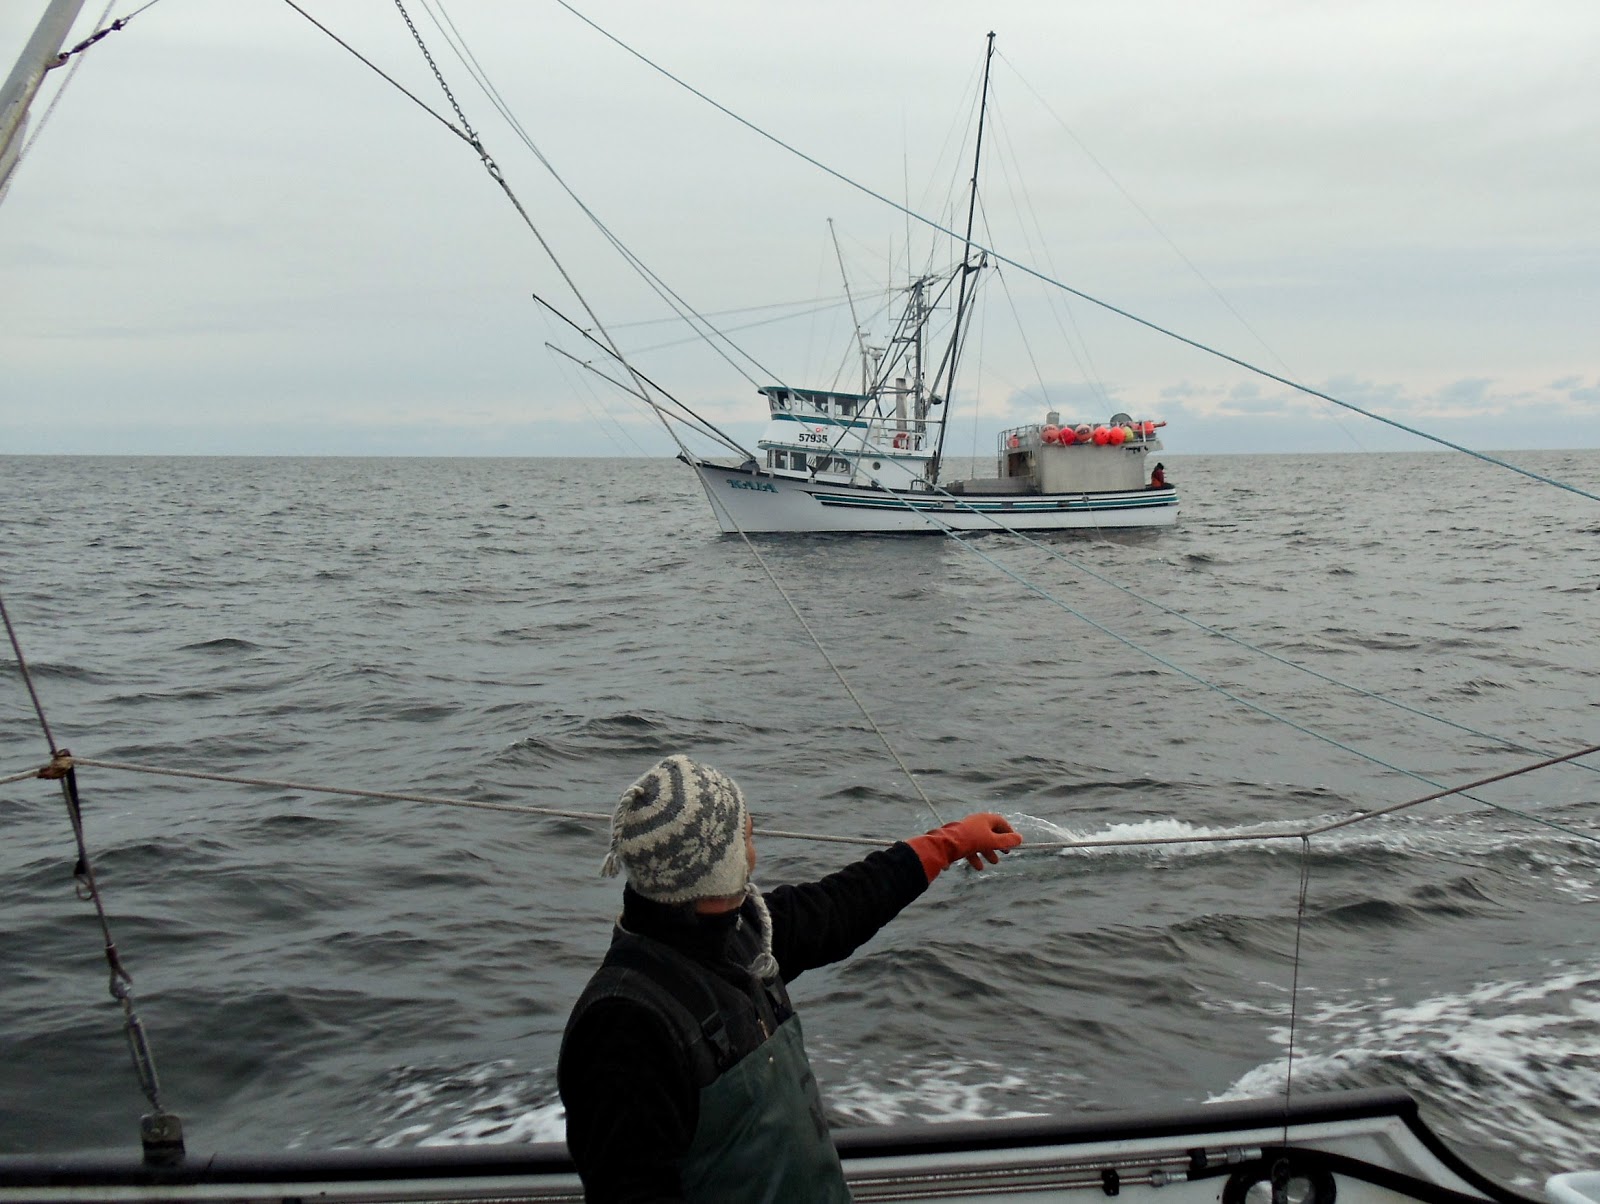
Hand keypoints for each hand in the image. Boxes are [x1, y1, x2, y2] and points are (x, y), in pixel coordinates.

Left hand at [906, 813, 1022, 881]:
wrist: (947, 844)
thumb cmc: (973, 840)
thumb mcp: (993, 841)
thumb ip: (1007, 841)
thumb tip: (1020, 839)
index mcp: (985, 819)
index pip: (1001, 823)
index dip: (1009, 832)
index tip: (1014, 842)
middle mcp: (976, 823)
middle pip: (991, 832)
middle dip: (998, 844)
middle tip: (1006, 853)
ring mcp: (966, 831)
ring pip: (981, 841)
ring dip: (988, 852)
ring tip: (993, 862)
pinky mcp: (959, 840)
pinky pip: (970, 848)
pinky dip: (975, 857)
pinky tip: (978, 867)